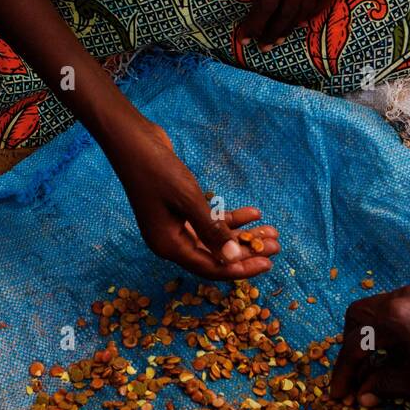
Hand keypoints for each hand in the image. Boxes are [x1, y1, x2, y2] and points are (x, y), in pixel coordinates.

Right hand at [110, 118, 279, 279]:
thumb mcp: (188, 200)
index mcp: (168, 246)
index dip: (239, 268)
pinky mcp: (180, 209)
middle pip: (216, 254)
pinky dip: (230, 217)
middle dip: (248, 251)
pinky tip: (254, 213)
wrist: (133, 141)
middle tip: (277, 247)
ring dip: (244, 234)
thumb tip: (233, 258)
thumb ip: (212, 230)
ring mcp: (176, 224)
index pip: (210, 267)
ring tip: (272, 231)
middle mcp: (171, 240)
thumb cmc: (157, 170)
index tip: (267, 265)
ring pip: (216, 237)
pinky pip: (210, 220)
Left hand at [225, 0, 345, 49]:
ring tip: (278, 37)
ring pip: (308, 5)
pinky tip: (304, 17)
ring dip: (292, 25)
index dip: (254, 22)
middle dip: (271, 30)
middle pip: (288, 9)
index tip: (242, 35)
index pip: (267, 0)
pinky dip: (315, 9)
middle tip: (259, 43)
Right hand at [330, 286, 409, 403]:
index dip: (345, 372)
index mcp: (394, 316)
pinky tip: (405, 352)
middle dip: (352, 346)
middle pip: (359, 315)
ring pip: (380, 310)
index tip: (340, 395)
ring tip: (379, 366)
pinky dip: (392, 330)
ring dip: (372, 337)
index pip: (356, 343)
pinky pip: (401, 309)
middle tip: (355, 373)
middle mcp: (401, 296)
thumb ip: (387, 385)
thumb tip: (363, 394)